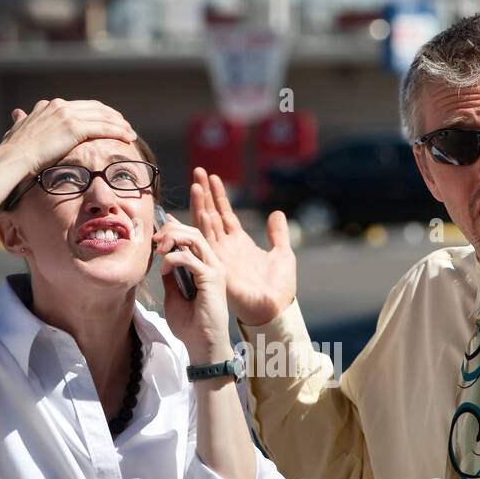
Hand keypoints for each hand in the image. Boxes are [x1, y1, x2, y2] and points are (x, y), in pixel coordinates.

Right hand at [0, 99, 135, 177]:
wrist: (13, 157)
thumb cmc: (13, 150)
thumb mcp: (17, 129)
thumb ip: (22, 120)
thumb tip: (17, 114)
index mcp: (49, 106)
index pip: (81, 106)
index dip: (98, 113)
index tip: (109, 120)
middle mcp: (59, 106)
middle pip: (95, 108)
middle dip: (113, 117)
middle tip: (126, 126)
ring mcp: (67, 115)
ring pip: (102, 117)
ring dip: (120, 125)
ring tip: (130, 133)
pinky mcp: (74, 127)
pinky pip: (103, 128)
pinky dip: (118, 132)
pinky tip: (128, 138)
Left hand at [152, 215, 232, 363]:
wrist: (203, 345)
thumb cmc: (191, 325)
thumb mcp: (173, 295)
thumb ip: (171, 277)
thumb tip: (162, 261)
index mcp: (205, 267)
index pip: (193, 237)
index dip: (175, 227)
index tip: (158, 226)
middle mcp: (213, 265)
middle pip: (193, 232)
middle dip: (171, 230)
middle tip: (155, 239)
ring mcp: (215, 270)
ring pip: (194, 239)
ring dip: (172, 238)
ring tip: (158, 249)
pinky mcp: (212, 278)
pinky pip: (189, 258)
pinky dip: (173, 259)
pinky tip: (164, 269)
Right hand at [190, 167, 296, 326]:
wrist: (274, 307)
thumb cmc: (279, 287)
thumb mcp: (283, 253)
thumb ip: (279, 233)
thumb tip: (277, 213)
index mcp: (240, 243)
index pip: (225, 214)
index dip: (218, 196)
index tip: (213, 177)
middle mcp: (225, 246)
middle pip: (211, 214)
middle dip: (204, 192)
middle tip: (198, 170)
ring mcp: (219, 254)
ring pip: (204, 224)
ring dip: (200, 203)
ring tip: (196, 183)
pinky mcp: (216, 264)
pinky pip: (205, 242)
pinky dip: (202, 224)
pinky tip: (200, 208)